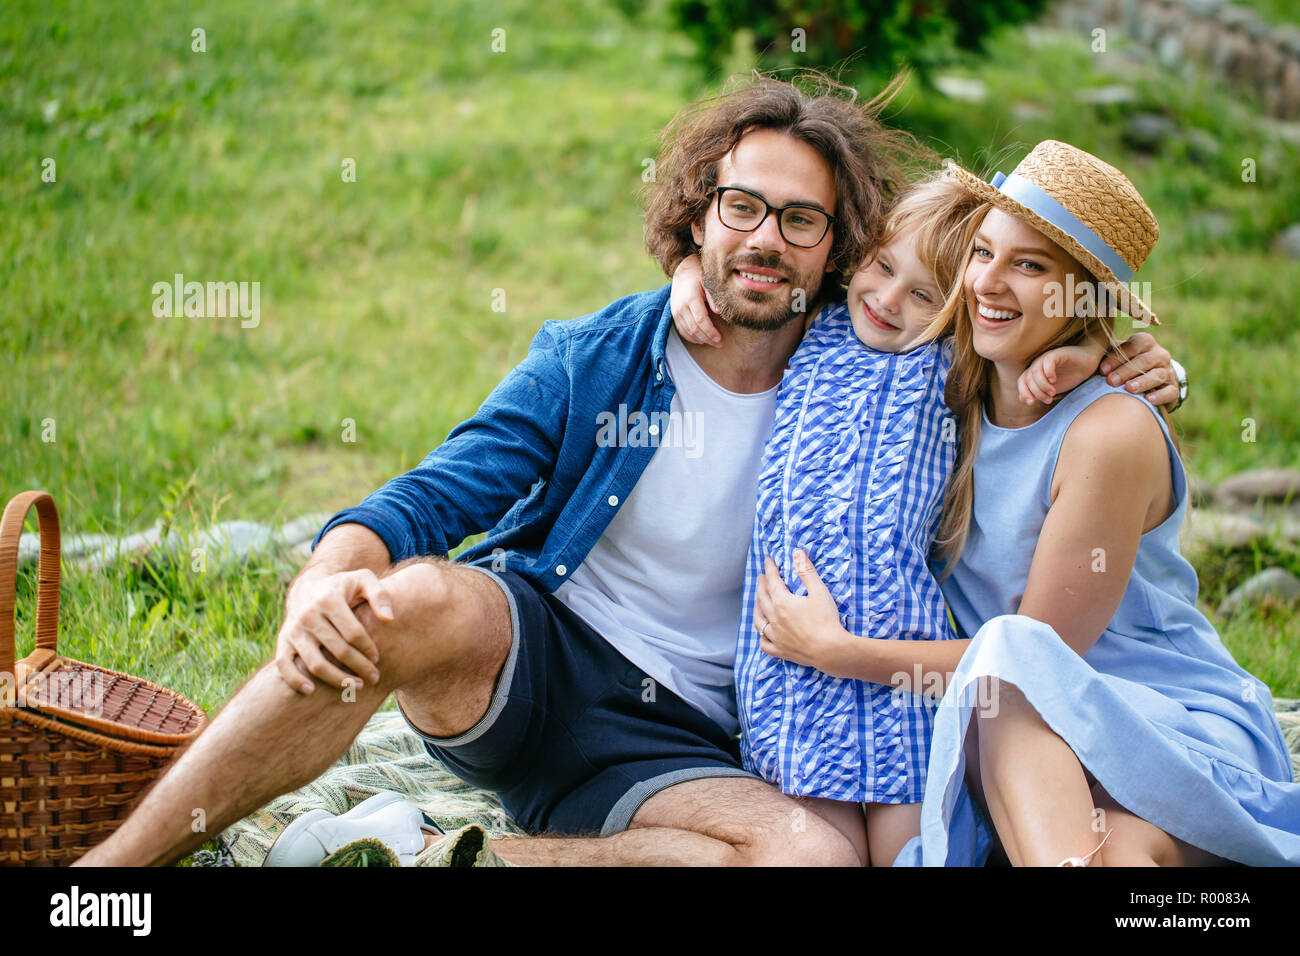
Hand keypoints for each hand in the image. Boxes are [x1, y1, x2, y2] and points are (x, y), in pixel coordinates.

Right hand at [274, 569, 392, 693]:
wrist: (307, 588)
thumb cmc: (342, 587)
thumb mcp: (363, 580)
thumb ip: (379, 595)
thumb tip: (388, 619)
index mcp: (329, 599)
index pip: (353, 633)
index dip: (368, 648)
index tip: (377, 658)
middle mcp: (308, 615)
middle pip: (338, 650)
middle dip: (359, 667)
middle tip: (374, 677)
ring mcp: (294, 630)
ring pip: (315, 663)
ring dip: (337, 679)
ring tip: (356, 686)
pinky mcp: (282, 641)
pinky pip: (284, 665)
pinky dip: (295, 680)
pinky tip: (311, 691)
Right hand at [670, 253, 721, 346]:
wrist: (682, 270)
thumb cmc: (699, 275)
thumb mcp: (708, 281)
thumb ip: (713, 296)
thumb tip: (719, 312)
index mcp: (691, 298)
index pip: (701, 320)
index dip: (711, 332)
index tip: (720, 339)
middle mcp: (681, 306)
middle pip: (695, 328)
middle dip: (708, 338)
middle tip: (720, 344)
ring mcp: (676, 311)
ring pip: (688, 331)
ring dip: (701, 339)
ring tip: (713, 342)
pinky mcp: (674, 314)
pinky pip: (682, 330)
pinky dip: (691, 337)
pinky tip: (701, 340)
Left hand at [754, 550, 846, 671]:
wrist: (830, 650)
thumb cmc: (826, 620)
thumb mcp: (819, 591)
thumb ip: (807, 571)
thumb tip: (797, 552)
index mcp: (782, 603)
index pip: (772, 581)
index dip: (770, 569)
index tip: (768, 560)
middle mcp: (774, 619)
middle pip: (762, 598)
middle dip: (761, 585)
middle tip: (762, 576)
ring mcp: (775, 636)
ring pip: (759, 620)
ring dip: (757, 607)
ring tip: (759, 600)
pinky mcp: (780, 650)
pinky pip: (764, 643)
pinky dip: (761, 636)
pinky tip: (764, 632)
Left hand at [1018, 345, 1097, 405]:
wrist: (1087, 365)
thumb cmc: (1069, 376)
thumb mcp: (1052, 389)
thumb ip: (1038, 393)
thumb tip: (1024, 400)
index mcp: (1034, 373)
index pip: (1022, 381)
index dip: (1024, 392)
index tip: (1032, 403)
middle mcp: (1038, 364)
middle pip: (1028, 378)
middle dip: (1037, 392)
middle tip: (1049, 400)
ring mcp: (1046, 358)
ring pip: (1036, 371)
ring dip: (1043, 385)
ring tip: (1053, 393)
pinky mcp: (1058, 354)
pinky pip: (1048, 360)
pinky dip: (1048, 372)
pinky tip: (1054, 380)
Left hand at [1098, 332, 1178, 409]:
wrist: (1152, 381)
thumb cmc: (1125, 365)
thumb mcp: (1116, 355)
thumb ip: (1104, 351)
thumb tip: (1081, 352)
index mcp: (1145, 343)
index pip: (1134, 345)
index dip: (1117, 357)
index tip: (1102, 370)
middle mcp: (1159, 355)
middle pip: (1145, 360)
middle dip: (1126, 371)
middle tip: (1111, 381)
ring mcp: (1168, 371)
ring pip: (1158, 375)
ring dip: (1143, 382)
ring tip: (1129, 389)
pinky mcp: (1173, 388)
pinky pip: (1170, 391)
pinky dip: (1160, 395)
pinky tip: (1149, 400)